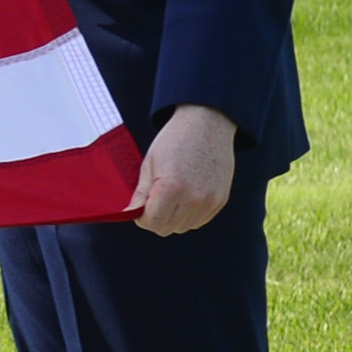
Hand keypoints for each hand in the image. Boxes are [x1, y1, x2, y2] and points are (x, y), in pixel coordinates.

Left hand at [132, 105, 238, 236]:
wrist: (207, 123)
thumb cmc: (174, 140)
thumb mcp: (150, 163)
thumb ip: (140, 193)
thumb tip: (130, 214)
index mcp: (170, 189)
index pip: (152, 223)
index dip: (143, 217)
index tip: (142, 207)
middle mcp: (193, 199)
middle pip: (167, 228)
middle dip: (157, 218)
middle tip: (156, 199)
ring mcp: (209, 201)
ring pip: (184, 227)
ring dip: (174, 217)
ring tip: (173, 194)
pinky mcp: (221, 200)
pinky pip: (199, 220)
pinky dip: (190, 214)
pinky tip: (187, 194)